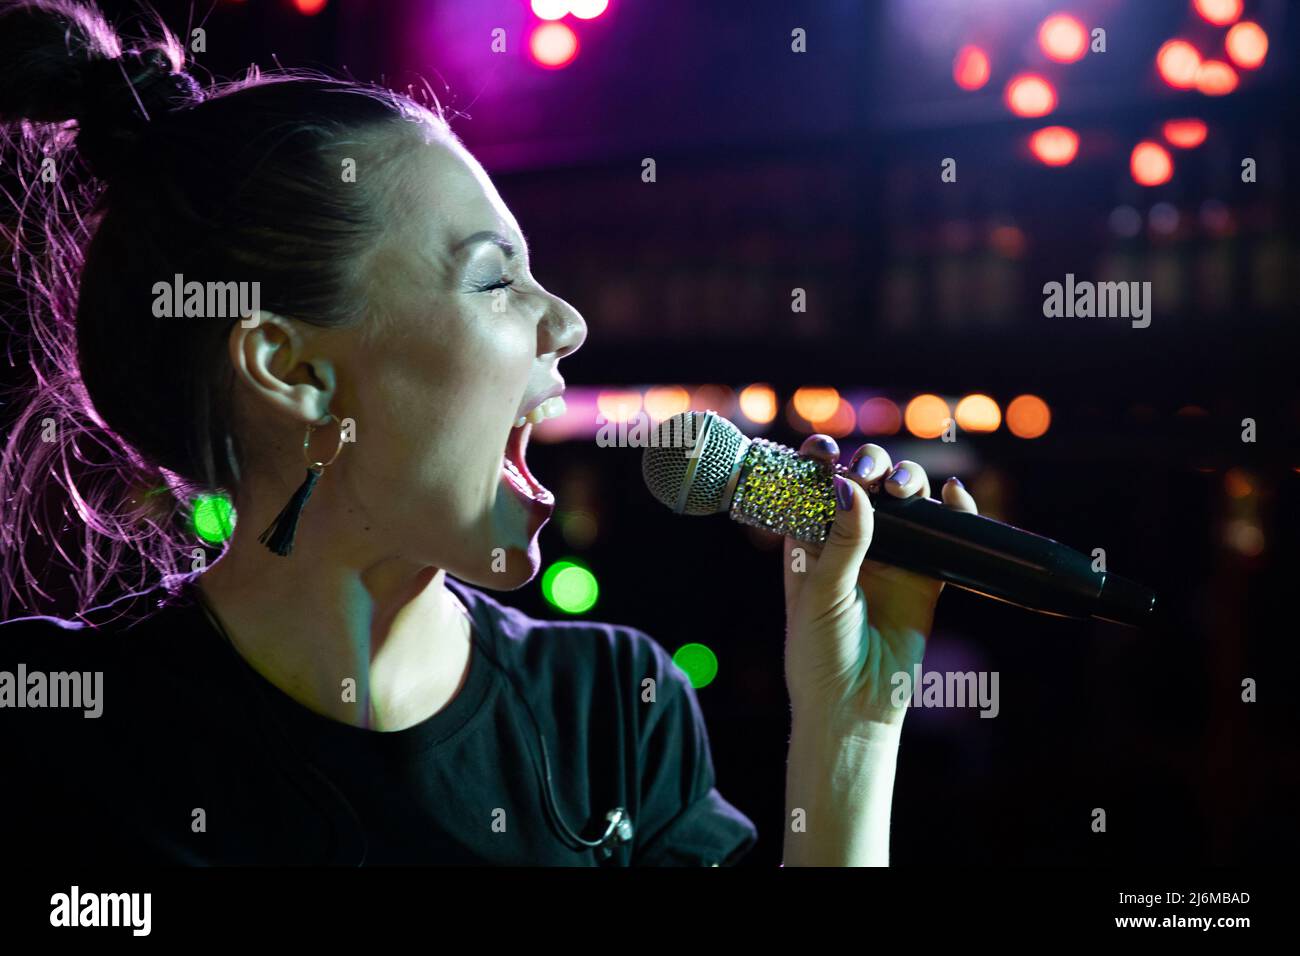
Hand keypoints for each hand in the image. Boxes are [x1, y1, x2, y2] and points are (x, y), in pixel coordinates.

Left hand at [782, 436, 979, 727]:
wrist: (855, 706)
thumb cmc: (820, 653)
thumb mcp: (821, 594)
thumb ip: (840, 542)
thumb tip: (851, 487)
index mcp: (809, 540)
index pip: (814, 485)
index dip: (820, 460)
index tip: (826, 449)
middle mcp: (849, 541)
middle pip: (865, 483)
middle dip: (870, 466)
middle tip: (871, 476)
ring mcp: (891, 556)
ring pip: (906, 501)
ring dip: (908, 481)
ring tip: (904, 489)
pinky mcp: (926, 576)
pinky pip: (944, 534)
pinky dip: (953, 510)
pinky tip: (954, 496)